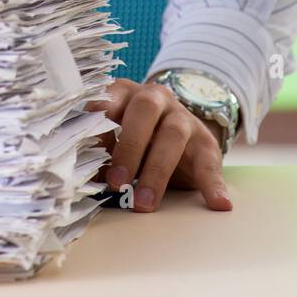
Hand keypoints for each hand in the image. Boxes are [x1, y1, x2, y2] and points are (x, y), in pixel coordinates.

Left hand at [85, 76, 232, 211]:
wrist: (177, 135)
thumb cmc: (134, 138)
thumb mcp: (113, 138)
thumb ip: (99, 148)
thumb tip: (78, 173)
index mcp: (124, 93)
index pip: (108, 99)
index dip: (97, 122)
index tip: (87, 148)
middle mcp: (154, 98)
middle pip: (143, 112)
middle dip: (128, 147)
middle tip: (115, 182)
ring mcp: (182, 116)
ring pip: (172, 134)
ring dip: (156, 171)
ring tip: (143, 203)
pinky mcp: (205, 141)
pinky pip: (209, 161)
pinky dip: (212, 184)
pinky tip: (218, 203)